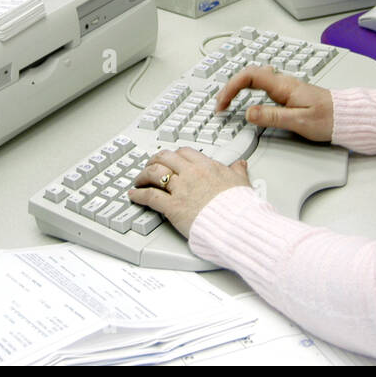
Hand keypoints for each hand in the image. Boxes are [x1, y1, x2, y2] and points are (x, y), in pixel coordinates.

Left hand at [128, 147, 251, 237]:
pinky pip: (150, 196)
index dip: (174, 155)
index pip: (184, 152)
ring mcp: (180, 189)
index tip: (170, 159)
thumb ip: (237, 171)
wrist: (236, 224)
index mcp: (206, 166)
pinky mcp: (173, 207)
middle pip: (165, 158)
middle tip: (150, 166)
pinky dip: (139, 194)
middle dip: (154, 160)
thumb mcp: (241, 182)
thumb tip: (240, 164)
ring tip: (139, 180)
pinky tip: (134, 195)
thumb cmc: (239, 206)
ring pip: (155, 173)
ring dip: (143, 175)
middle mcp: (191, 174)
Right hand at [214, 65, 333, 143]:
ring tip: (228, 102)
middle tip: (220, 104)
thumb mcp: (299, 121)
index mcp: (283, 86)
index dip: (231, 88)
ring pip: (255, 79)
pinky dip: (248, 91)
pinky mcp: (288, 93)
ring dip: (238, 88)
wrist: (346, 117)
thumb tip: (248, 113)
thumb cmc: (328, 118)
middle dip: (230, 87)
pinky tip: (246, 100)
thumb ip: (272, 116)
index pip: (249, 77)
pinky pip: (262, 86)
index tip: (222, 104)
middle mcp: (283, 82)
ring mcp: (285, 87)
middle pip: (248, 75)